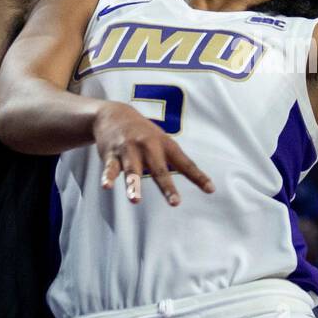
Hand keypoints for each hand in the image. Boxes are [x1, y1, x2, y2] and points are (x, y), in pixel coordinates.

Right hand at [92, 101, 213, 204]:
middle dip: (167, 187)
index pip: (185, 164)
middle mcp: (149, 147)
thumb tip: (204, 181)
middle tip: (175, 202)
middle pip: (159, 170)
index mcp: (165, 146)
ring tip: (135, 200)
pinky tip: (106, 186)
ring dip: (133, 185)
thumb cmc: (144, 134)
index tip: (210, 190)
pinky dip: (108, 177)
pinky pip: (110, 168)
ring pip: (132, 171)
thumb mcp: (163, 141)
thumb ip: (179, 161)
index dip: (198, 177)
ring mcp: (129, 151)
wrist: (114, 115)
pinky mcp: (111, 155)